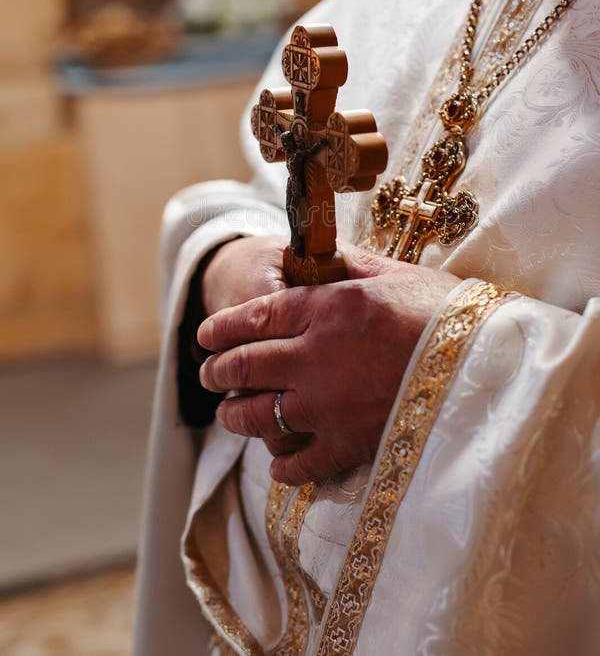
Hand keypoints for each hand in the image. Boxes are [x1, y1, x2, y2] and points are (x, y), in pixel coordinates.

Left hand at [198, 243, 459, 485]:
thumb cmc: (445, 312)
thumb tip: (324, 256)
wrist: (487, 364)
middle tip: (209, 376)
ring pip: (259, 416)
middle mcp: (314, 356)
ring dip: (236, 416)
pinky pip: (300, 463)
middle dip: (218, 372)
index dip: (220, 329)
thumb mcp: (395, 274)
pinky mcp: (349, 443)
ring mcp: (328, 404)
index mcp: (325, 308)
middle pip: (246, 367)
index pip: (253, 318)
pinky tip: (278, 465)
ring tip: (231, 415)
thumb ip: (351, 266)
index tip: (204, 337)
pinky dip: (283, 466)